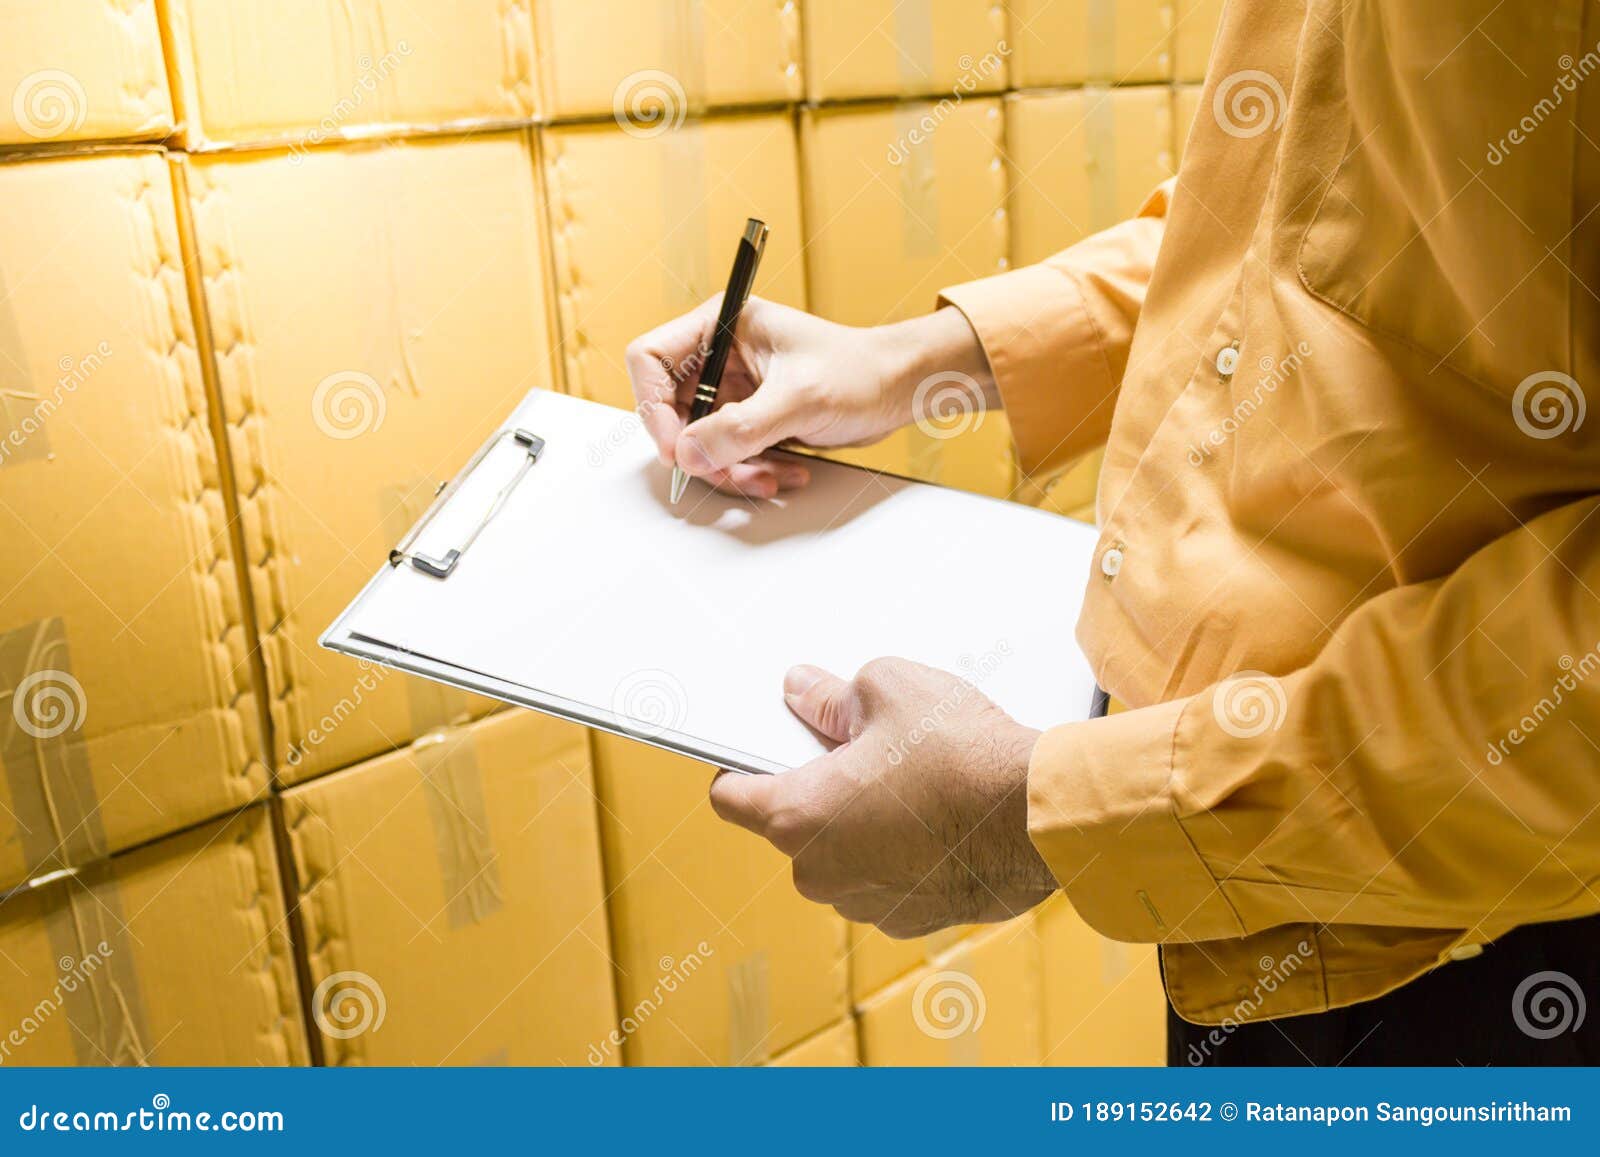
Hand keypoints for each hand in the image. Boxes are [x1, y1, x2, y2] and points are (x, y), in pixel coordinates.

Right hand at [626, 297, 993, 497]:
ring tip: (774, 476)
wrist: (899, 390)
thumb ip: (741, 427)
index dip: (653, 406)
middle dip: (702, 451)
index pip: (650, 359)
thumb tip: (689, 453)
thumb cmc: (861, 372)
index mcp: (722, 324)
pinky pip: (728, 456)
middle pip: (671, 412)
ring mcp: (733, 391)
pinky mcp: (750, 419)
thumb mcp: (800, 398)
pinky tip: (789, 471)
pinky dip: (752, 472)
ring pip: (699, 443)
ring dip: (731, 470)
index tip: (677, 446)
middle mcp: (720, 355)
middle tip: (731, 472)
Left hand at [708, 658, 1056, 936]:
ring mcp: (865, 903)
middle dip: (820, 786)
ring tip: (912, 781)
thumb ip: (831, 696)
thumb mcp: (887, 690)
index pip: (730, 798)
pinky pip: (886, 876)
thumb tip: (804, 692)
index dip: (740, 765)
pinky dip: (901, 850)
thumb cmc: (962, 755)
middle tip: (861, 748)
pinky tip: (939, 816)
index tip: (759, 747)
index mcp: (796, 817)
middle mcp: (820, 873)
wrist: (1039, 815)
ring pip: (843, 853)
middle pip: (793, 823)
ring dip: (862, 821)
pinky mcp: (911, 918)